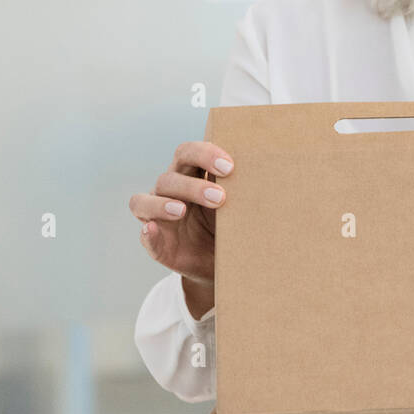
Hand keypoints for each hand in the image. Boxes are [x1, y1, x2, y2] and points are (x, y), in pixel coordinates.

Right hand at [129, 142, 232, 292]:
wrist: (223, 260)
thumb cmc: (232, 223)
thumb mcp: (239, 206)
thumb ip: (245, 190)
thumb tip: (269, 177)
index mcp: (191, 174)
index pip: (189, 153)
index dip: (205, 154)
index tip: (230, 166)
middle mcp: (171, 191)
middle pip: (169, 177)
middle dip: (193, 185)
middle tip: (220, 197)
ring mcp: (157, 215)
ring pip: (145, 201)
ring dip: (163, 203)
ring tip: (182, 210)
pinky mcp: (155, 241)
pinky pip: (145, 235)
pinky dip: (147, 232)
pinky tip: (152, 230)